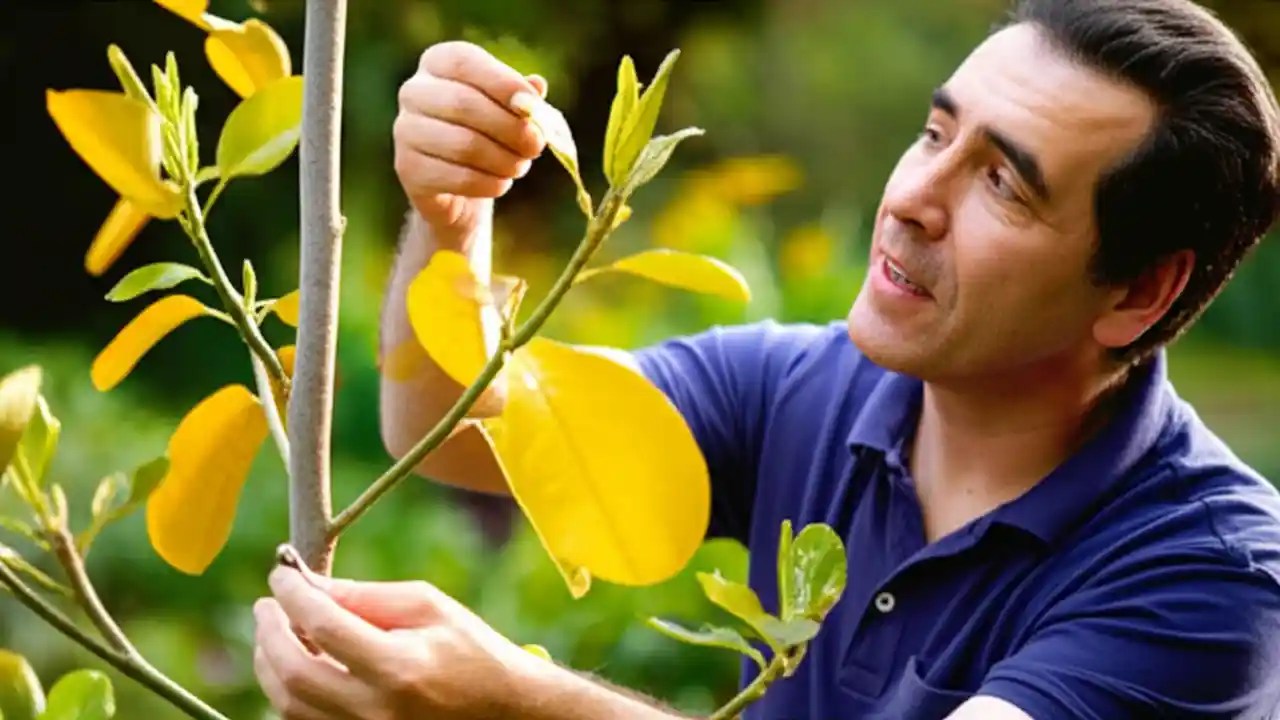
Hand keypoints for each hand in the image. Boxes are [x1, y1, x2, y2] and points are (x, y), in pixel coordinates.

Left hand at [253, 567, 540, 719]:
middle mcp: (375, 709)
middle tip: (268, 604)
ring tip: (276, 632)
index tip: (282, 573)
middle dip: (269, 631)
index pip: (322, 624)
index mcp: (397, 666)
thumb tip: (313, 585)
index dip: (293, 593)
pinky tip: (297, 664)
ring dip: (271, 663)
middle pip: (292, 672)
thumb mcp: (428, 607)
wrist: (503, 709)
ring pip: (289, 705)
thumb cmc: (470, 649)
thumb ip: (368, 596)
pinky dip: (289, 692)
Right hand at [394, 41, 547, 251]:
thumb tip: (536, 86)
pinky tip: (501, 183)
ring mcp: (405, 130)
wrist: (456, 186)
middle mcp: (413, 91)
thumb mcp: (508, 109)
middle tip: (536, 145)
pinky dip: (489, 183)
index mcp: (437, 63)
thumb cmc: (488, 135)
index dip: (503, 82)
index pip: (465, 62)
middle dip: (510, 128)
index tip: (533, 105)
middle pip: (464, 103)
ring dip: (504, 159)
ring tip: (519, 166)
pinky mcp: (408, 168)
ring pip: (464, 144)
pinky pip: (457, 177)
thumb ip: (522, 96)